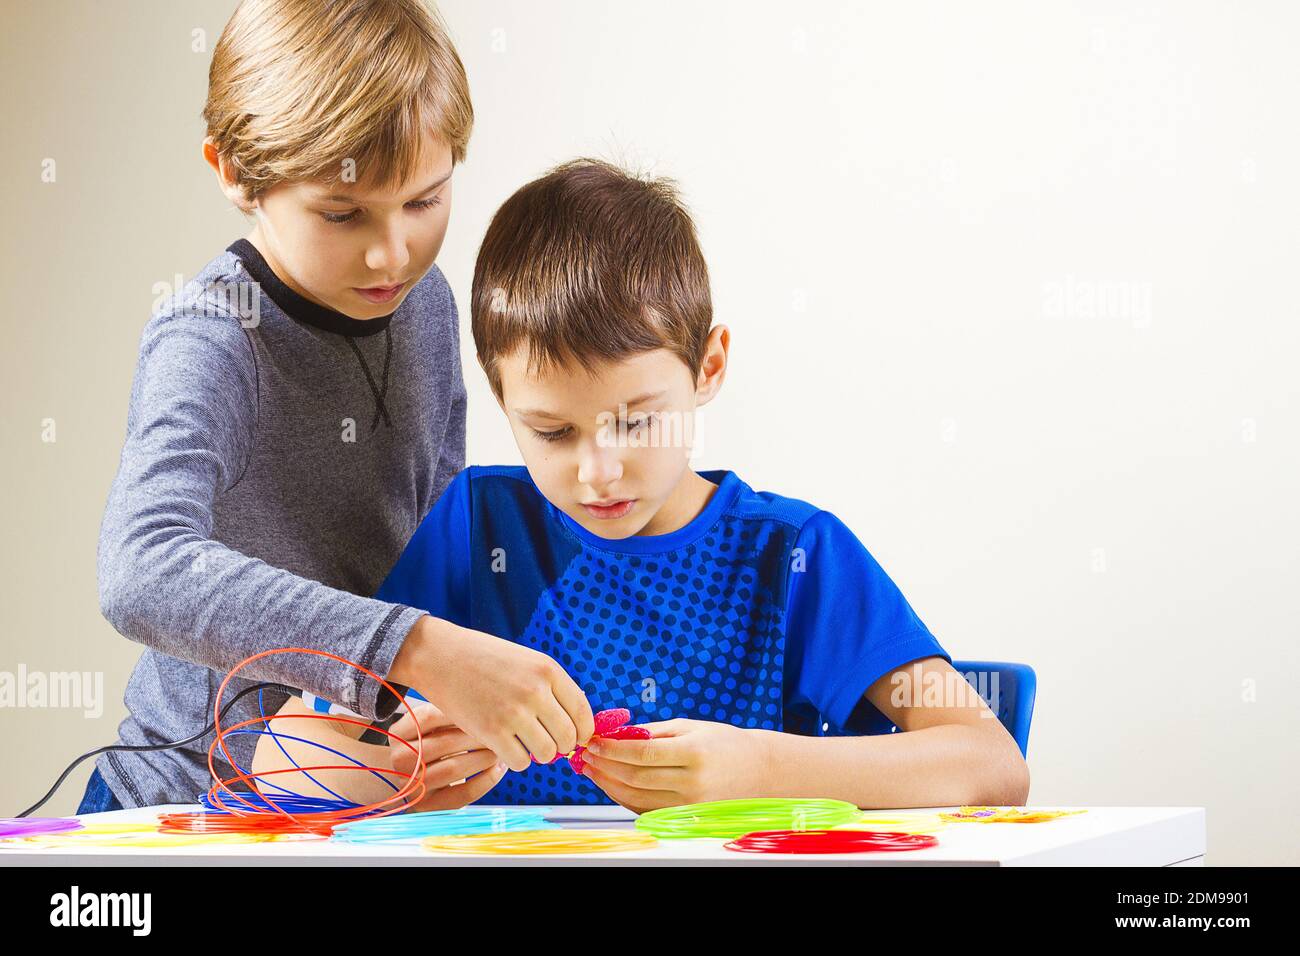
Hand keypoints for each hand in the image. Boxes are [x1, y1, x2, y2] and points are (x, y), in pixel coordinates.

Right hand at [387, 700, 506, 811]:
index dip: (460, 712)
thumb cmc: (431, 743)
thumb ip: (449, 712)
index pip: (428, 717)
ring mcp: (412, 785)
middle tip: (501, 730)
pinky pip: (462, 794)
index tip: (485, 709)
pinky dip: (486, 780)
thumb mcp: (431, 724)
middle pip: (443, 744)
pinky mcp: (429, 806)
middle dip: (477, 736)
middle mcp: (400, 760)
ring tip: (500, 749)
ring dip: (483, 757)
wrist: (411, 777)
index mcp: (398, 734)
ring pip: (452, 769)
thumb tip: (487, 704)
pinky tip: (498, 768)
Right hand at [390, 615, 595, 771]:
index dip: (583, 731)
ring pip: (547, 754)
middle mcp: (535, 691)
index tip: (577, 738)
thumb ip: (552, 686)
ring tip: (526, 743)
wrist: (440, 655)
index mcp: (548, 670)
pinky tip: (508, 747)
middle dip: (562, 745)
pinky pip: (520, 762)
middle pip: (568, 737)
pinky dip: (517, 760)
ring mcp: (514, 713)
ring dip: (539, 754)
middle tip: (549, 743)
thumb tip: (577, 719)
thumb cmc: (484, 658)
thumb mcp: (526, 660)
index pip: (583, 712)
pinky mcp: (491, 732)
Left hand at [578, 718, 773, 812]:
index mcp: (693, 753)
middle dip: (605, 765)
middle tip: (585, 755)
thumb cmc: (723, 744)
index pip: (642, 753)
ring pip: (637, 796)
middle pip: (635, 776)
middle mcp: (692, 782)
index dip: (613, 748)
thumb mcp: (690, 727)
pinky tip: (611, 784)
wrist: (758, 772)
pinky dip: (624, 798)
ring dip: (608, 783)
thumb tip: (615, 735)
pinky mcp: (687, 818)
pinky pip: (646, 810)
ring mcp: (689, 805)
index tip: (594, 742)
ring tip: (591, 769)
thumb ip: (652, 732)